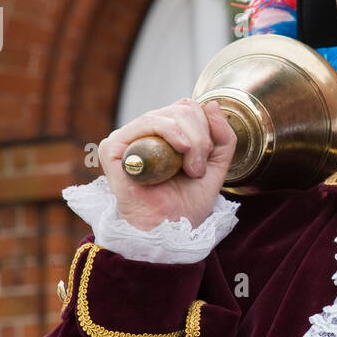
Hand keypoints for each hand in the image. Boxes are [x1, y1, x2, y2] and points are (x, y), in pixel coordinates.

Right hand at [97, 99, 236, 229]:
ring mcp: (127, 138)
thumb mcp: (216, 167)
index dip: (207, 129)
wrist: (168, 232)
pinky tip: (179, 153)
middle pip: (183, 108)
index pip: (190, 108)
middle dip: (202, 138)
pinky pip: (148, 122)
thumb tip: (211, 104)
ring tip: (191, 169)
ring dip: (192, 141)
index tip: (207, 160)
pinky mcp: (114, 146)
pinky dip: (171, 133)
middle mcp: (145, 132)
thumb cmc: (186, 205)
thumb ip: (222, 137)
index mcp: (165, 134)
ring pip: (171, 114)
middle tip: (197, 169)